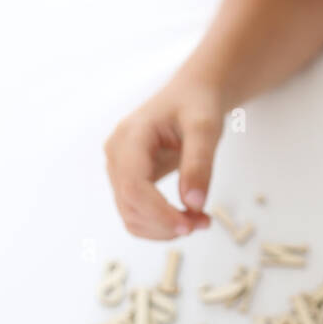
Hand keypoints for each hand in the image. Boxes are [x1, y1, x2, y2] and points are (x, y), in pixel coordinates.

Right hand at [104, 79, 224, 239]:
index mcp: (130, 136)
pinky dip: (160, 224)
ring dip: (163, 229)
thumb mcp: (206, 127)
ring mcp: (119, 168)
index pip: (133, 186)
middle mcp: (116, 154)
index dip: (158, 213)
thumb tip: (194, 204)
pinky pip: (137, 212)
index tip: (189, 225)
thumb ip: (199, 163)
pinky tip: (187, 218)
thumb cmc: (197, 104)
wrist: (191, 94)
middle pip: (129, 205)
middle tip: (204, 223)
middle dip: (165, 223)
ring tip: (200, 221)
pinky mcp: (128, 179)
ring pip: (130, 215)